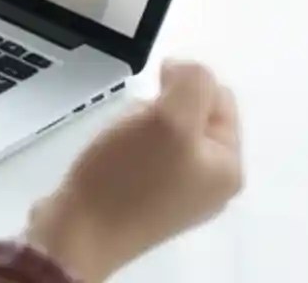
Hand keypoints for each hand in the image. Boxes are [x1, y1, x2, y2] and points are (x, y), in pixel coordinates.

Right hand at [25, 60, 242, 282]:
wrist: (78, 235)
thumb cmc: (127, 176)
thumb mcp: (170, 117)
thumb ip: (192, 82)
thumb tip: (182, 72)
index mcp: (229, 168)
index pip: (220, 97)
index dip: (184, 85)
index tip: (151, 98)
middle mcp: (212, 186)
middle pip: (193, 115)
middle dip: (160, 108)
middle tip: (134, 127)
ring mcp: (179, 197)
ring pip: (166, 133)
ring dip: (140, 126)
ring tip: (119, 144)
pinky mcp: (147, 202)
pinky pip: (145, 156)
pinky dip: (127, 148)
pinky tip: (111, 160)